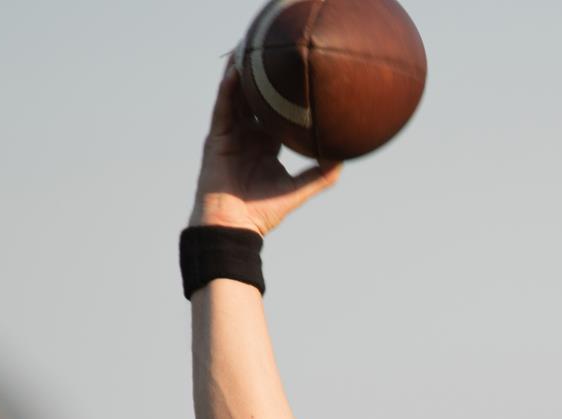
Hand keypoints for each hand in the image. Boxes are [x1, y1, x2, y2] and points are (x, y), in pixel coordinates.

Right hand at [189, 67, 341, 234]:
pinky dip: (228, 90)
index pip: (275, 115)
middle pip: (255, 101)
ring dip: (242, 76)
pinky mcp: (216, 138)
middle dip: (262, 80)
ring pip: (237, 98)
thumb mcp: (298, 189)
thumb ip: (321, 174)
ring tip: (251, 50)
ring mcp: (231, 136)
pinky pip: (223, 108)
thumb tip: (345, 158)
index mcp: (266, 146)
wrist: (235, 225)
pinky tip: (236, 73)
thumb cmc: (264, 211)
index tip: (300, 79)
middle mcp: (248, 137)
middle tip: (275, 55)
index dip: (285, 98)